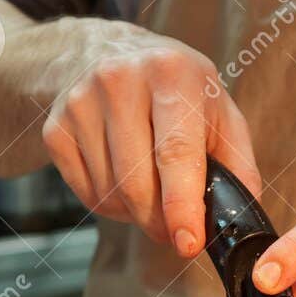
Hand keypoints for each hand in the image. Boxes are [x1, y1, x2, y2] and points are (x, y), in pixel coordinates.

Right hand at [41, 26, 260, 257]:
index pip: (175, 151)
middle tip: (176, 229)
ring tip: (150, 187)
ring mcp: (80, 103)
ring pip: (111, 195)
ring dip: (136, 212)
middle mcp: (119, 80)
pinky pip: (87, 195)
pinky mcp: (55, 129)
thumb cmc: (175, 91)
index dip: (182, 205)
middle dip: (160, 222)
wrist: (105, 53)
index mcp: (171, 72)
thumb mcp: (217, 110)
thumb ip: (237, 165)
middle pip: (138, 184)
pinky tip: (122, 177)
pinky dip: (111, 204)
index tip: (187, 243)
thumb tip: (240, 221)